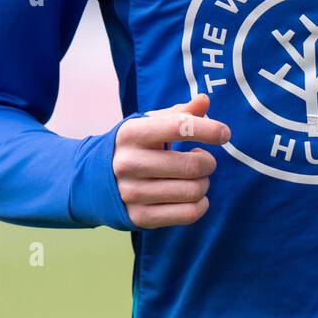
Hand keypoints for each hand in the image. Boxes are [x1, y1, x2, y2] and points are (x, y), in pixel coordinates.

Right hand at [113, 93, 230, 227]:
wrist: (93, 179)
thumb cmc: (133, 146)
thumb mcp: (149, 124)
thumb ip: (179, 113)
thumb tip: (204, 100)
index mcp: (132, 133)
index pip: (179, 127)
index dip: (209, 129)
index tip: (224, 134)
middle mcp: (129, 163)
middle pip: (192, 165)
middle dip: (208, 162)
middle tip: (205, 160)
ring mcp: (132, 192)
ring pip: (193, 191)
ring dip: (204, 183)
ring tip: (196, 178)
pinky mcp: (139, 217)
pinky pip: (188, 214)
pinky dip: (201, 204)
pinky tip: (196, 196)